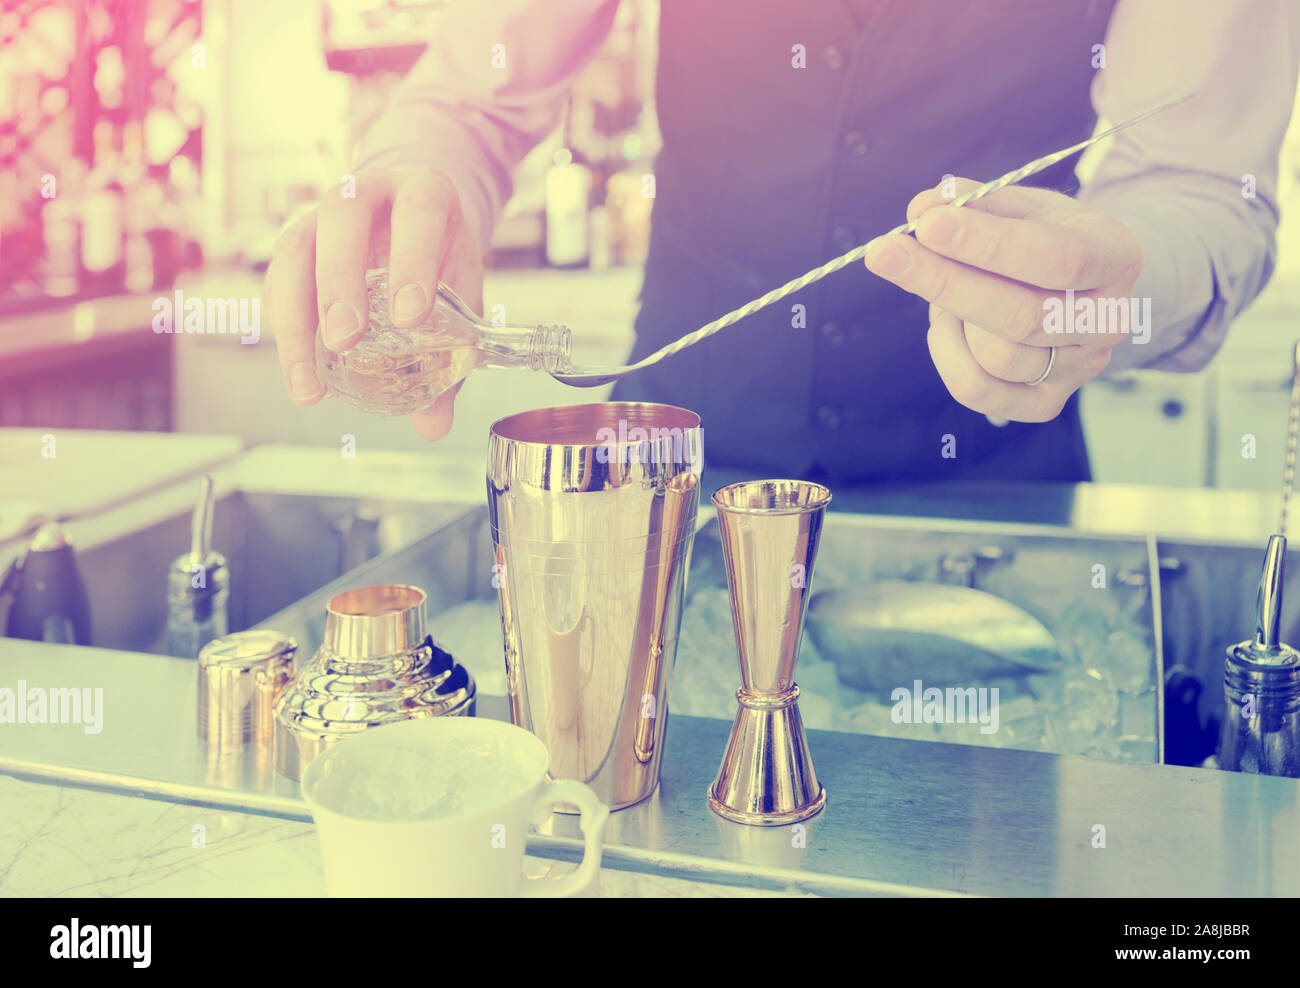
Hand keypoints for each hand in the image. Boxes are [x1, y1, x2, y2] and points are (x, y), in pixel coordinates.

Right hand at [263, 166, 483, 439]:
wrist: (412, 221)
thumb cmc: (440, 258)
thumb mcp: (461, 295)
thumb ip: (452, 355)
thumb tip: (433, 425)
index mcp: (423, 191)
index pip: (417, 212)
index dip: (412, 260)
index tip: (410, 318)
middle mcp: (367, 192)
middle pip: (342, 220)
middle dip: (339, 283)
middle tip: (345, 342)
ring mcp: (321, 213)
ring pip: (295, 249)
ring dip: (296, 318)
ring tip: (310, 382)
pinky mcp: (294, 243)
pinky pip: (277, 281)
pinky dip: (284, 328)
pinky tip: (301, 371)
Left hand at [864, 178, 1142, 421]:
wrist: (1073, 291)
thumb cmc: (1040, 240)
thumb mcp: (1019, 207)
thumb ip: (973, 202)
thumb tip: (923, 208)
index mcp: (1115, 258)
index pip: (1055, 258)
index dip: (987, 244)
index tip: (927, 224)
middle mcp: (1108, 321)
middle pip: (1020, 317)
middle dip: (944, 282)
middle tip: (884, 251)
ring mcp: (1081, 369)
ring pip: (996, 356)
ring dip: (953, 317)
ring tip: (949, 292)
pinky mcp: (1045, 404)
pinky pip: (977, 390)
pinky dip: (947, 354)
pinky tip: (948, 326)